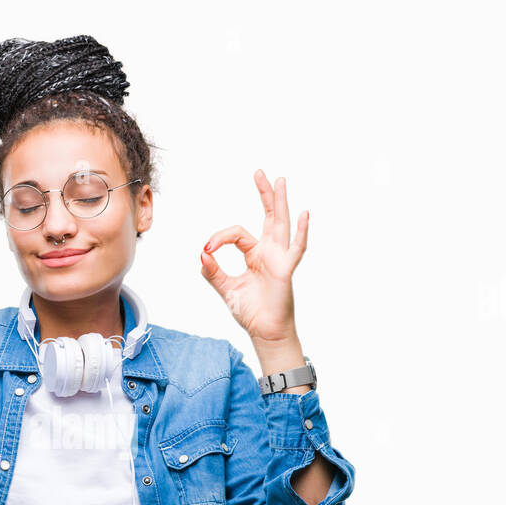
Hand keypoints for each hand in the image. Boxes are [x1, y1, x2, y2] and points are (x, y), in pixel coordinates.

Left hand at [199, 170, 308, 342]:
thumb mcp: (226, 289)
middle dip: (264, 194)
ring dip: (280, 202)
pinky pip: (296, 248)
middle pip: (268, 216)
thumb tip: (202, 253)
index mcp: (254, 254)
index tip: (207, 250)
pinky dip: (301, 232)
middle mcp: (269, 251)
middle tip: (259, 172)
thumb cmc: (251, 311)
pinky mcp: (286, 269)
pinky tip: (304, 214)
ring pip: (281, 223)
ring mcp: (279, 258)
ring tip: (280, 180)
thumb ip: (213, 272)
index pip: (236, 234)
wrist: (264, 332)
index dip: (220, 239)